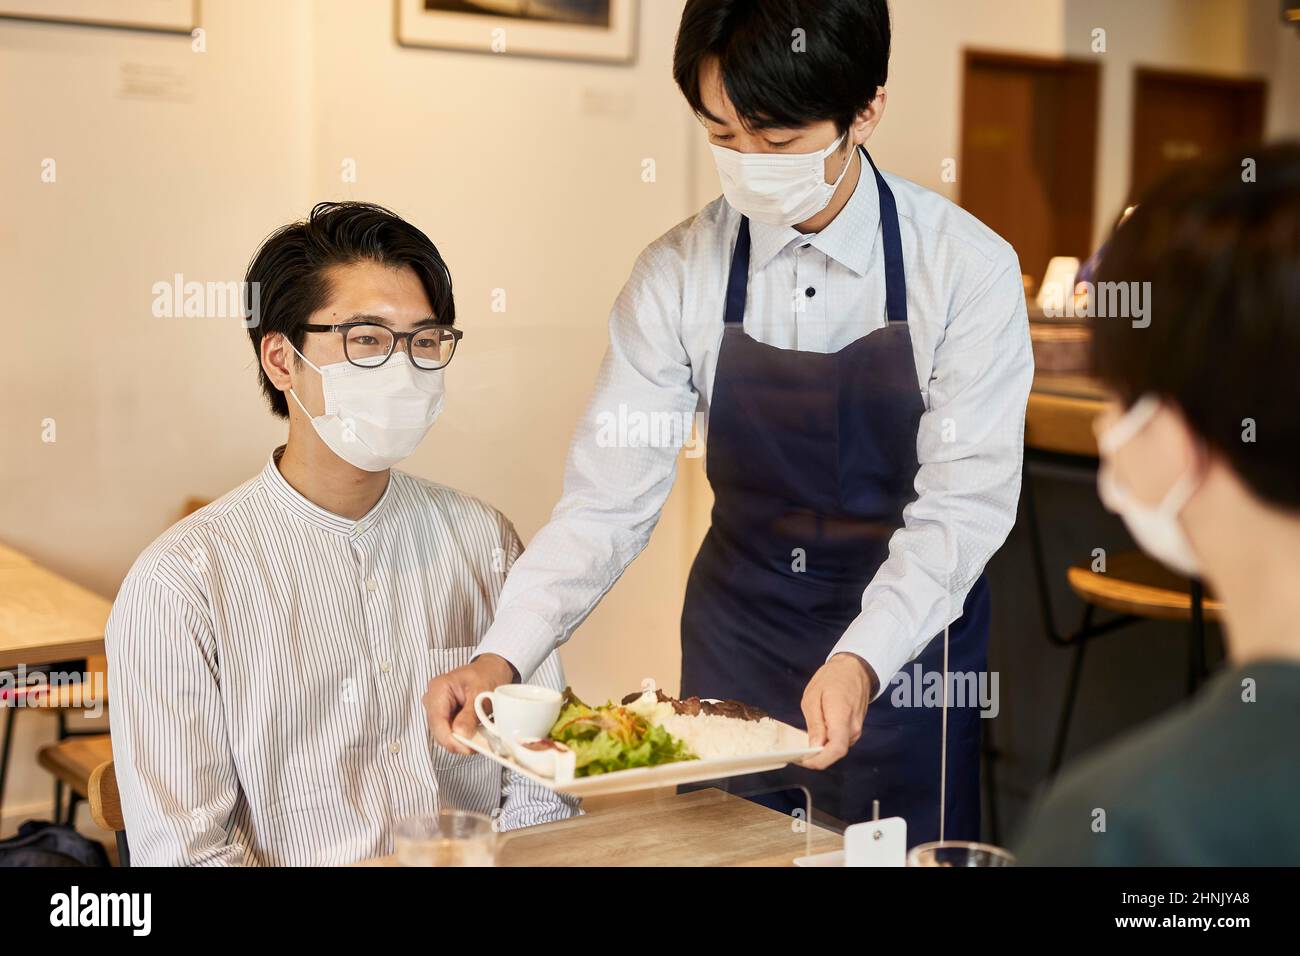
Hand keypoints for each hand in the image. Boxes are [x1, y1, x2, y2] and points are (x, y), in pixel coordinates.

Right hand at [423, 653, 516, 753]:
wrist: (491, 669)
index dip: (450, 739)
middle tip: (477, 746)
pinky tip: (474, 735)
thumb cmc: (486, 674)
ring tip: (479, 740)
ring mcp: (437, 708)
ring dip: (460, 740)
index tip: (467, 748)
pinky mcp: (444, 715)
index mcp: (438, 688)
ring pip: (443, 733)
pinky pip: (449, 731)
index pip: (437, 721)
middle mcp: (433, 698)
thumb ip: (469, 715)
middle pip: (438, 729)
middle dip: (457, 741)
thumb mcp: (481, 693)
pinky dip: (462, 736)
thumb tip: (461, 734)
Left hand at [799, 653, 876, 769]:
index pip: (836, 749)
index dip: (820, 760)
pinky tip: (818, 735)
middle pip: (835, 752)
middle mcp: (853, 727)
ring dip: (822, 750)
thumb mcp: (813, 697)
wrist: (855, 668)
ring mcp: (857, 729)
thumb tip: (814, 746)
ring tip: (805, 743)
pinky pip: (841, 741)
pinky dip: (829, 742)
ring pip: (838, 748)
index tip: (803, 760)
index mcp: (841, 717)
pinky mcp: (856, 728)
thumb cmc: (832, 678)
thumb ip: (815, 724)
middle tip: (797, 754)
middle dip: (817, 756)